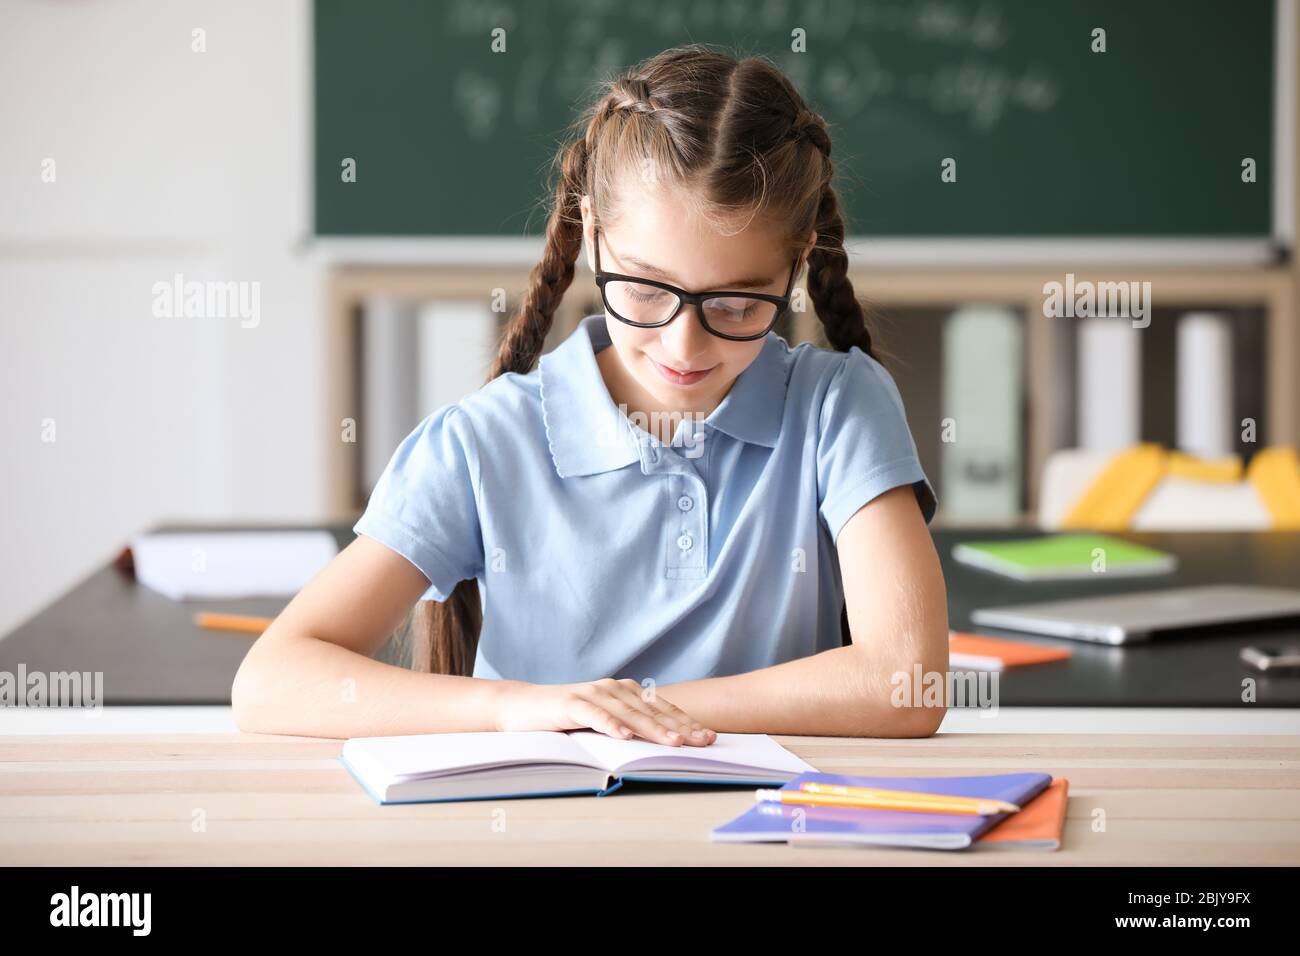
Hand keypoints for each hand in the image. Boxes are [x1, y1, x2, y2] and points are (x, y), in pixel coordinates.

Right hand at [493, 677, 715, 745]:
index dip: (686, 722)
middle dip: (680, 727)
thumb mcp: (603, 721)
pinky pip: (594, 715)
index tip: (708, 737)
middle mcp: (612, 688)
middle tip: (703, 742)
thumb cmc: (566, 718)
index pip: (661, 709)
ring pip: (628, 713)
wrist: (523, 707)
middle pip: (651, 711)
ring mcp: (592, 693)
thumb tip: (666, 743)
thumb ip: (628, 725)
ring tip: (675, 743)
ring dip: (653, 728)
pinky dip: (610, 724)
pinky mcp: (570, 703)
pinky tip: (624, 736)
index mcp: (624, 692)